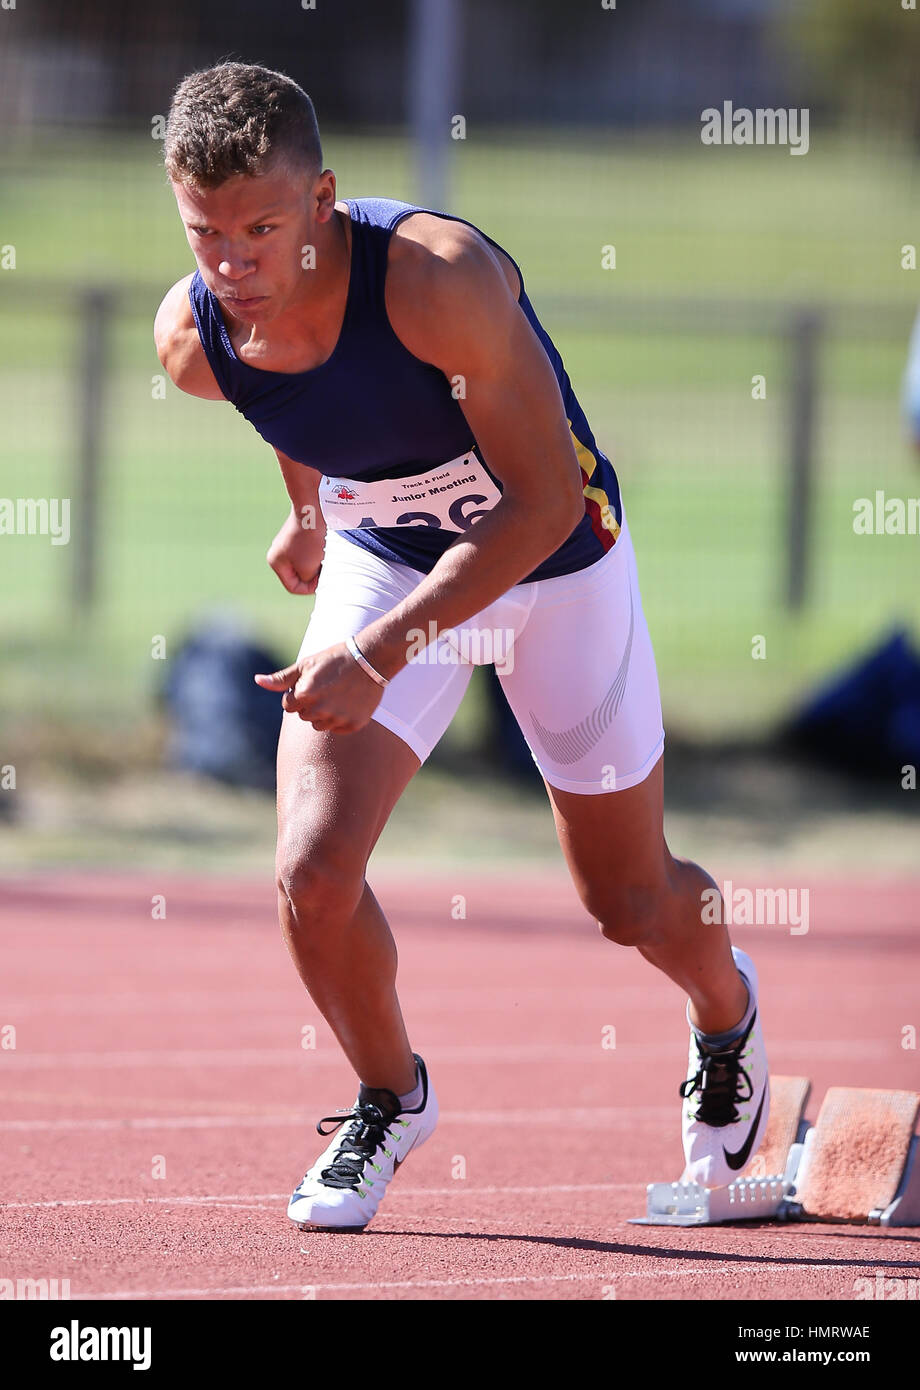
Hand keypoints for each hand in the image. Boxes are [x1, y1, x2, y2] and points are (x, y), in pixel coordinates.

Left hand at [254, 641, 383, 732]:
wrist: (371, 659)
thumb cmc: (334, 659)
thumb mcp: (305, 665)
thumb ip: (281, 679)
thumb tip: (258, 681)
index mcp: (304, 695)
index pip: (288, 706)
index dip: (298, 694)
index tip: (312, 683)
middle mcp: (319, 710)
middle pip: (303, 716)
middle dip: (310, 704)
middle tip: (326, 687)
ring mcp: (337, 719)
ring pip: (320, 725)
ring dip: (324, 714)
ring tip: (337, 695)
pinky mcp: (353, 725)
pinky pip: (338, 728)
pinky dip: (341, 718)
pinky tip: (348, 702)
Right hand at [266, 510, 325, 594]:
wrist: (312, 510)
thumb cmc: (309, 540)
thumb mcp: (307, 568)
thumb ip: (307, 581)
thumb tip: (310, 580)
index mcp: (275, 562)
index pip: (293, 587)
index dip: (309, 589)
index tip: (323, 580)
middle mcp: (279, 553)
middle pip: (299, 576)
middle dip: (313, 576)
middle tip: (326, 570)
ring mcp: (288, 544)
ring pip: (305, 564)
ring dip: (317, 565)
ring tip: (325, 558)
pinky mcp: (298, 536)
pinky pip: (308, 553)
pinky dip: (317, 555)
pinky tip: (324, 549)